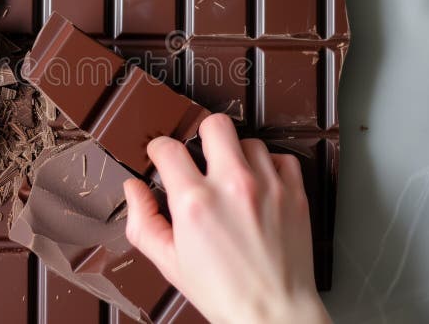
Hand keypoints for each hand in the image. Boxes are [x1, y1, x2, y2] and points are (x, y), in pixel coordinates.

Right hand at [123, 114, 329, 323]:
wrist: (273, 313)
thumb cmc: (221, 292)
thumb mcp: (168, 262)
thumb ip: (142, 220)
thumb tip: (133, 188)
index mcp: (194, 202)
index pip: (167, 148)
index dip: (159, 151)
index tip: (163, 158)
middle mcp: (231, 185)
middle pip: (214, 125)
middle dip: (201, 137)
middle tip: (202, 159)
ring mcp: (267, 186)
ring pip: (248, 141)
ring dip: (237, 156)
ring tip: (234, 182)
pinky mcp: (294, 193)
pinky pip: (281, 158)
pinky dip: (270, 168)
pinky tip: (260, 187)